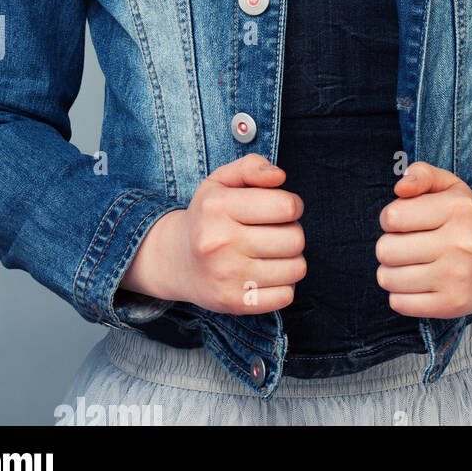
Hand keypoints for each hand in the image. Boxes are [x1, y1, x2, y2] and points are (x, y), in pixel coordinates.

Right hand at [119, 153, 305, 314]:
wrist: (175, 260)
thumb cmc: (208, 216)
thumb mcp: (222, 180)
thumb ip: (252, 166)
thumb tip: (279, 176)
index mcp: (218, 207)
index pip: (286, 207)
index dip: (294, 205)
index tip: (284, 209)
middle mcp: (219, 243)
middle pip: (295, 239)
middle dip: (293, 232)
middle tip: (276, 232)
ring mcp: (226, 277)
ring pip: (296, 269)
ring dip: (292, 259)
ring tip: (272, 253)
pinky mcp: (234, 304)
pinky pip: (286, 296)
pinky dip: (284, 284)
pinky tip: (267, 274)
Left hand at [375, 162, 471, 317]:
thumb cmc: (463, 219)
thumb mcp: (449, 187)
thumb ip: (422, 174)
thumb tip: (400, 187)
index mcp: (459, 208)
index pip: (393, 216)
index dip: (390, 217)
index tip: (404, 221)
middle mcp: (462, 243)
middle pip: (386, 250)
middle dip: (388, 245)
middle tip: (407, 244)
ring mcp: (458, 278)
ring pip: (388, 278)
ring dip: (391, 271)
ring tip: (410, 264)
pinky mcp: (452, 305)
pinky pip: (399, 303)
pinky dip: (400, 294)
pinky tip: (418, 283)